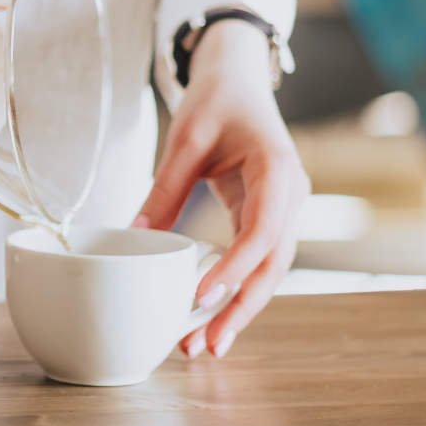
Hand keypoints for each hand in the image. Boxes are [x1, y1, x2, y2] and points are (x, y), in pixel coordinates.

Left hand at [134, 21, 308, 357]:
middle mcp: (290, 196)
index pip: (264, 229)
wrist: (239, 80)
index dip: (235, 266)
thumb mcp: (186, 138)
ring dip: (238, 309)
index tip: (202, 295)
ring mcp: (284, 210)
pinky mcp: (269, 218)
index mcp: (277, 169)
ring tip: (202, 345)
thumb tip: (134, 239)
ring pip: (268, 271)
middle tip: (205, 346)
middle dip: (240, 308)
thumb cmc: (217, 100)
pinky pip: (257, 262)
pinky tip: (209, 318)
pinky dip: (235, 291)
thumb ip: (165, 187)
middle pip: (272, 264)